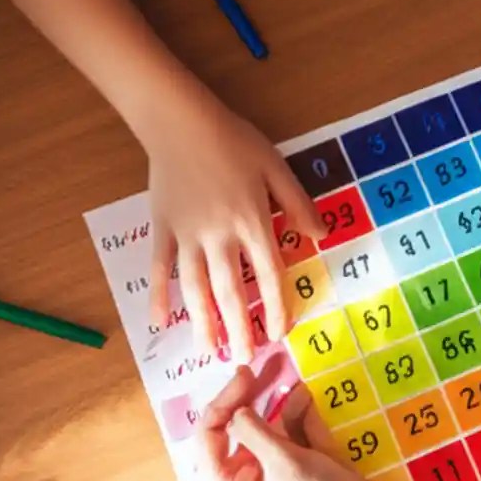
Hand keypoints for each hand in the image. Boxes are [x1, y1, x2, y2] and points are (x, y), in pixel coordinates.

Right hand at [145, 88, 324, 361]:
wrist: (180, 122)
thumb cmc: (233, 141)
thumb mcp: (275, 167)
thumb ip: (298, 204)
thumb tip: (321, 236)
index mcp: (251, 222)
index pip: (269, 275)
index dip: (276, 306)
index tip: (280, 331)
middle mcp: (219, 237)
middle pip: (231, 292)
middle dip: (239, 328)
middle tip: (245, 358)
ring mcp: (186, 236)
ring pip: (195, 288)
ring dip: (203, 323)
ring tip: (209, 351)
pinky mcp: (162, 230)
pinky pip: (160, 269)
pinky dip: (158, 295)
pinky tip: (159, 320)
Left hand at [199, 367, 371, 480]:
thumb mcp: (280, 463)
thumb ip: (255, 431)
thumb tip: (238, 410)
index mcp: (227, 477)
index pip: (211, 431)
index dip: (225, 400)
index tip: (246, 377)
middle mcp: (244, 465)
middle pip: (236, 420)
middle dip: (250, 392)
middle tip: (265, 364)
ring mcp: (272, 458)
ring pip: (265, 418)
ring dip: (275, 395)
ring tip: (286, 370)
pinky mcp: (297, 454)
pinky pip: (290, 423)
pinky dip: (296, 406)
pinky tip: (305, 393)